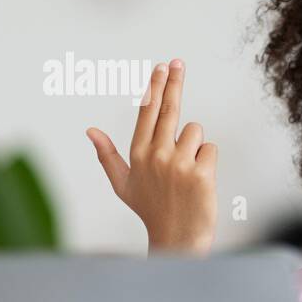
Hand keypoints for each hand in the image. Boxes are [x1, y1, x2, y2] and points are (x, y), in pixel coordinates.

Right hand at [86, 59, 217, 254]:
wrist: (176, 239)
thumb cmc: (152, 210)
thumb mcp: (123, 185)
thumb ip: (107, 155)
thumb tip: (90, 130)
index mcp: (138, 154)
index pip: (147, 112)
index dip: (155, 87)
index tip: (161, 67)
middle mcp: (156, 155)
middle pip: (168, 109)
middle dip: (172, 83)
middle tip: (177, 62)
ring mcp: (178, 163)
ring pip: (196, 132)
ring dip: (196, 147)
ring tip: (188, 173)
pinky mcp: (200, 173)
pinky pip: (211, 149)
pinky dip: (209, 162)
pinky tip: (199, 181)